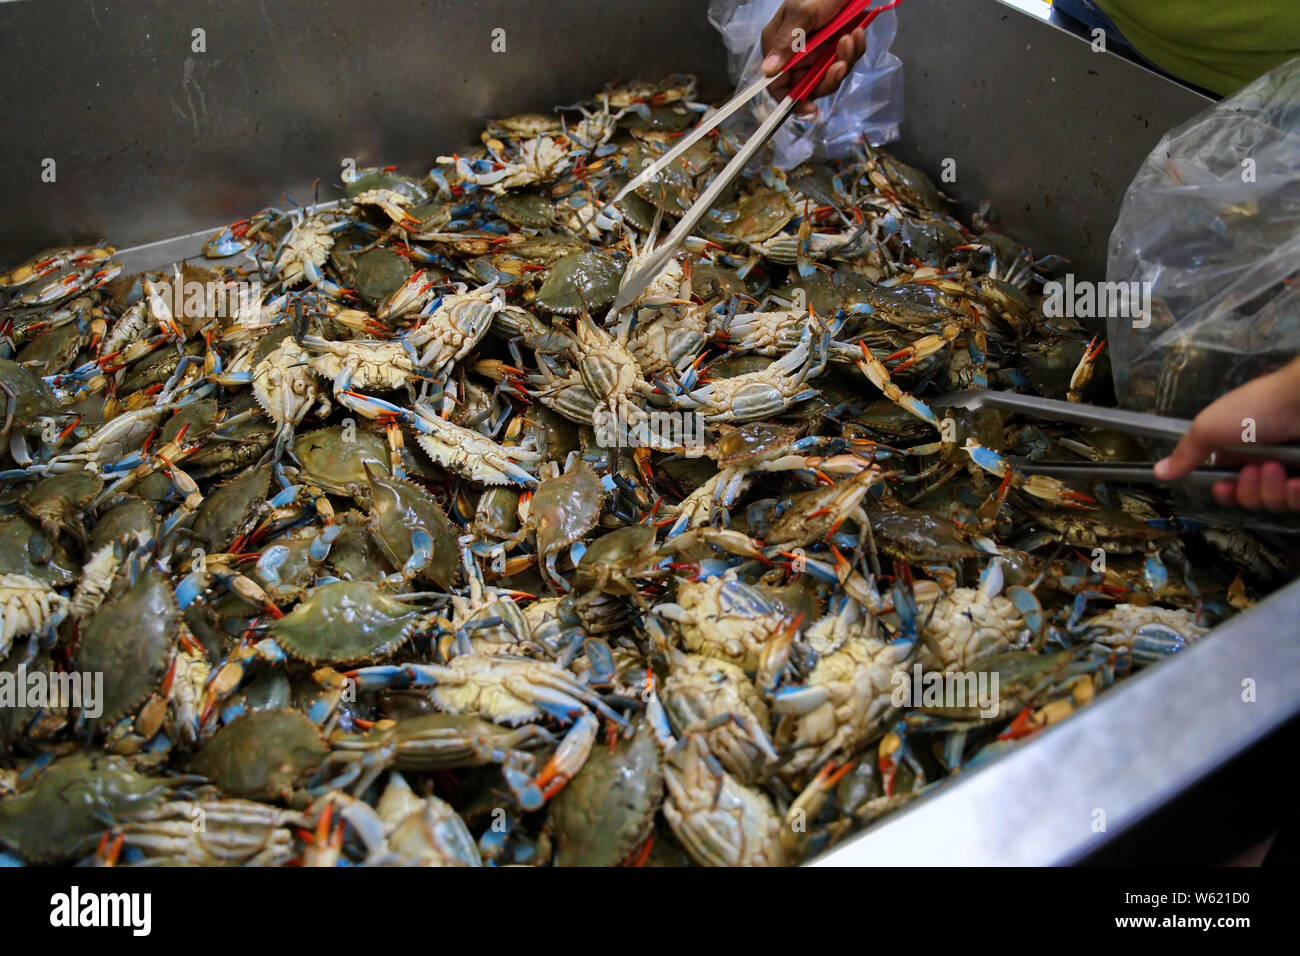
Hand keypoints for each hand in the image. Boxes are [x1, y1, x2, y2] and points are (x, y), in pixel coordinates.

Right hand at [761, 0, 867, 116]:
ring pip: (830, 76)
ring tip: (850, 37)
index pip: (778, 86)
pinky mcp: (837, 49)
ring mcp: (818, 54)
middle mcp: (797, 57)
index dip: (792, 100)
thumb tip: (768, 71)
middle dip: (827, 78)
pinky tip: (857, 32)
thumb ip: (786, 42)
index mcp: (779, 49)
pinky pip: (847, 61)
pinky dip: (854, 49)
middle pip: (808, 87)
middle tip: (839, 63)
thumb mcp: (801, 13)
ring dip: (844, 60)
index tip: (810, 107)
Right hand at [1154, 357, 1299, 510]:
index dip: (1224, 493)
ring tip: (1276, 467)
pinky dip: (1294, 495)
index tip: (1223, 486)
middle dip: (1248, 489)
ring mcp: (1288, 470)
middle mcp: (1262, 462)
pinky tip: (1295, 482)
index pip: (1227, 486)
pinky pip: (1298, 501)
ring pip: (1273, 502)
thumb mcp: (1209, 428)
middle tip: (1254, 468)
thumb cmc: (1254, 409)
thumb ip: (1186, 452)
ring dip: (1271, 489)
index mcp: (1237, 452)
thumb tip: (1157, 471)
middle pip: (1248, 498)